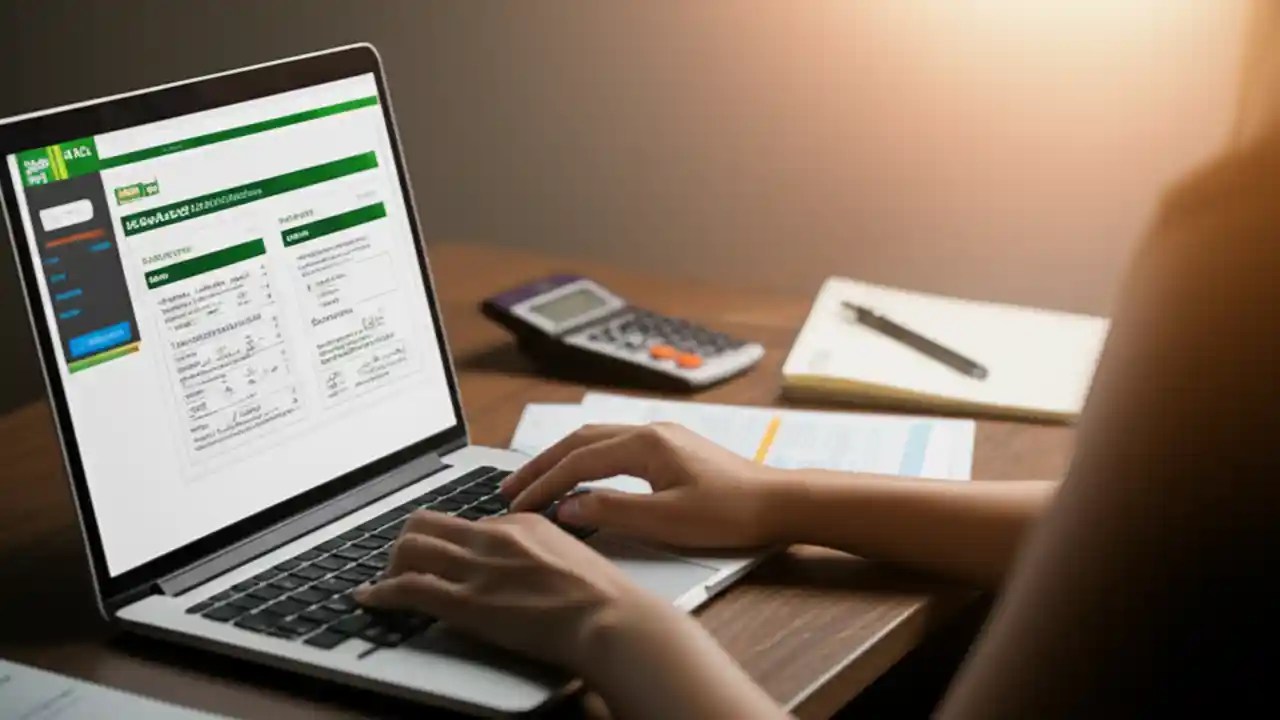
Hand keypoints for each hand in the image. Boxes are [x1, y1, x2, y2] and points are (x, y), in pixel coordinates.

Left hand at [354, 510, 672, 670]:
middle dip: (405, 543)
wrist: (609, 618)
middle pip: (425, 522)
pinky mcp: (467, 601)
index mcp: (520, 522)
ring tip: (383, 582)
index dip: (448, 544)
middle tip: (400, 564)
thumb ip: (538, 550)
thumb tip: (518, 562)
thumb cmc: (600, 597)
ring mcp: (478, 567)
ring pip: (409, 547)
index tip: (440, 558)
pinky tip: (369, 599)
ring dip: (389, 565)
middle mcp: (493, 536)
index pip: (466, 524)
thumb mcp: (569, 554)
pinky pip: (408, 587)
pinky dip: (380, 592)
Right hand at [501, 423, 785, 548]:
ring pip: (595, 440)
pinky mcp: (670, 448)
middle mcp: (649, 431)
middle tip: (509, 489)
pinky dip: (585, 460)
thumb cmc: (731, 513)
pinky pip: (613, 446)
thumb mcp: (667, 521)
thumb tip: (568, 509)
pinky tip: (579, 476)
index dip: (542, 484)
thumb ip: (613, 512)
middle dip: (541, 464)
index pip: (576, 462)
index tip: (516, 505)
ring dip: (561, 460)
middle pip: (579, 442)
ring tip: (534, 482)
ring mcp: (661, 436)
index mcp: (645, 445)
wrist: (779, 503)